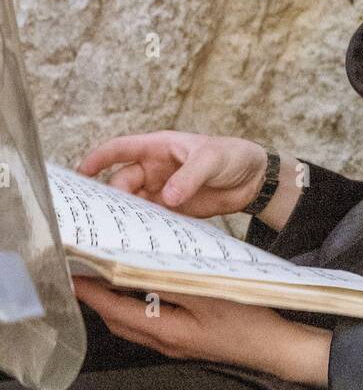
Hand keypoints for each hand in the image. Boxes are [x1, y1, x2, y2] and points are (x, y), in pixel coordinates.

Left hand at [72, 277, 331, 384]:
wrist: (278, 348)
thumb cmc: (250, 320)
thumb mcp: (210, 294)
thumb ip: (171, 281)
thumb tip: (134, 269)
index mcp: (167, 332)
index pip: (115, 310)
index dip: (91, 292)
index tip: (72, 273)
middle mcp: (165, 343)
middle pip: (118, 319)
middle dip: (98, 296)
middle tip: (85, 268)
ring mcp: (176, 345)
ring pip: (133, 322)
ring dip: (117, 300)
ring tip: (108, 273)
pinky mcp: (187, 341)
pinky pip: (151, 322)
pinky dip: (138, 305)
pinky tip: (146, 286)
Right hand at [75, 131, 269, 218]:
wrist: (253, 179)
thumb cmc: (231, 156)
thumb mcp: (211, 160)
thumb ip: (189, 177)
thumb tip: (166, 197)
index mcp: (158, 148)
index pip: (121, 149)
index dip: (99, 158)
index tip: (81, 172)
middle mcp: (154, 169)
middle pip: (122, 183)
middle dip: (113, 197)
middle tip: (108, 217)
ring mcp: (161, 190)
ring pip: (133, 203)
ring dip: (126, 216)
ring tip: (119, 233)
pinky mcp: (172, 210)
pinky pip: (151, 218)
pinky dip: (145, 228)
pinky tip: (140, 241)